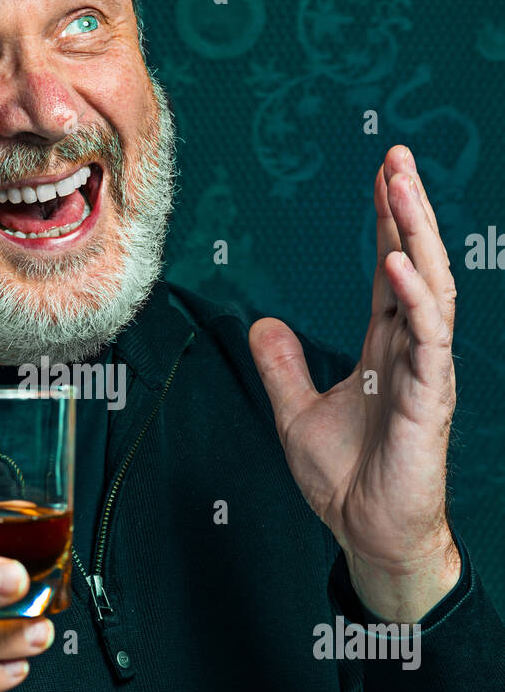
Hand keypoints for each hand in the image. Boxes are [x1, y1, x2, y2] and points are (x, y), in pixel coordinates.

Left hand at [249, 145, 460, 620]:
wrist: (367, 533)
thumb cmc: (347, 481)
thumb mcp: (297, 413)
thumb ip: (283, 367)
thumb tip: (262, 324)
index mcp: (385, 348)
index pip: (389, 270)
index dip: (387, 223)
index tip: (382, 174)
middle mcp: (411, 350)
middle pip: (415, 264)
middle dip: (409, 210)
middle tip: (397, 158)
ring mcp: (425, 371)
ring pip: (430, 288)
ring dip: (417, 236)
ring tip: (403, 189)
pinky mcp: (428, 399)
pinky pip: (428, 339)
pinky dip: (414, 299)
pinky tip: (398, 265)